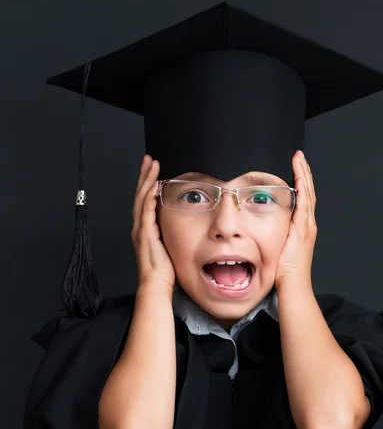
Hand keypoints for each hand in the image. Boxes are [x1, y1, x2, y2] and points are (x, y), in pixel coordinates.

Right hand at [131, 155, 175, 293]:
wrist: (156, 284)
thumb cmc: (164, 270)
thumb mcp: (168, 246)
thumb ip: (170, 233)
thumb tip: (181, 225)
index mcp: (145, 229)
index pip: (145, 200)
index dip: (148, 183)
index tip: (153, 169)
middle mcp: (140, 226)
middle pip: (141, 194)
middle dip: (145, 175)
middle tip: (149, 159)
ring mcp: (141, 229)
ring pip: (142, 198)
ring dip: (147, 180)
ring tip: (152, 165)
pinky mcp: (145, 234)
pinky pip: (146, 211)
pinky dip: (149, 196)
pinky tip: (154, 185)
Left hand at [274, 150, 317, 287]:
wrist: (293, 283)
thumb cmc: (284, 270)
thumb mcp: (278, 246)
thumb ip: (274, 234)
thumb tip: (261, 225)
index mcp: (302, 226)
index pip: (303, 197)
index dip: (301, 180)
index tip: (296, 166)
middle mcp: (308, 223)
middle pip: (308, 191)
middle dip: (304, 172)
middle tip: (299, 156)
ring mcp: (307, 224)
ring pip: (307, 193)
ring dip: (304, 175)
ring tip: (299, 159)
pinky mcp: (303, 228)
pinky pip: (304, 203)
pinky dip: (303, 189)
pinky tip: (300, 177)